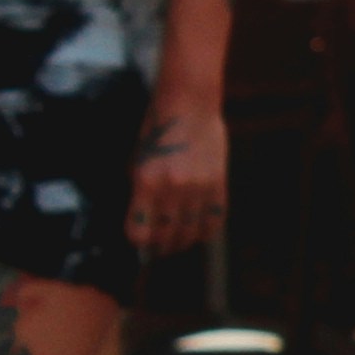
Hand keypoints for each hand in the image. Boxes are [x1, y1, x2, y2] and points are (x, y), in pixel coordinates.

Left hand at [129, 92, 228, 254]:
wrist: (190, 106)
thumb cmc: (157, 130)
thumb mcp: (136, 160)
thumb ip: (138, 191)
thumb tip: (141, 221)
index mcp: (146, 181)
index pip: (140, 232)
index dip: (137, 242)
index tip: (138, 242)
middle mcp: (173, 188)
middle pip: (166, 237)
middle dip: (159, 248)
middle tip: (157, 248)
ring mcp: (199, 188)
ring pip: (190, 234)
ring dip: (182, 243)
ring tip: (177, 243)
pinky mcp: (218, 185)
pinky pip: (213, 221)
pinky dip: (205, 232)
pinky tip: (197, 232)